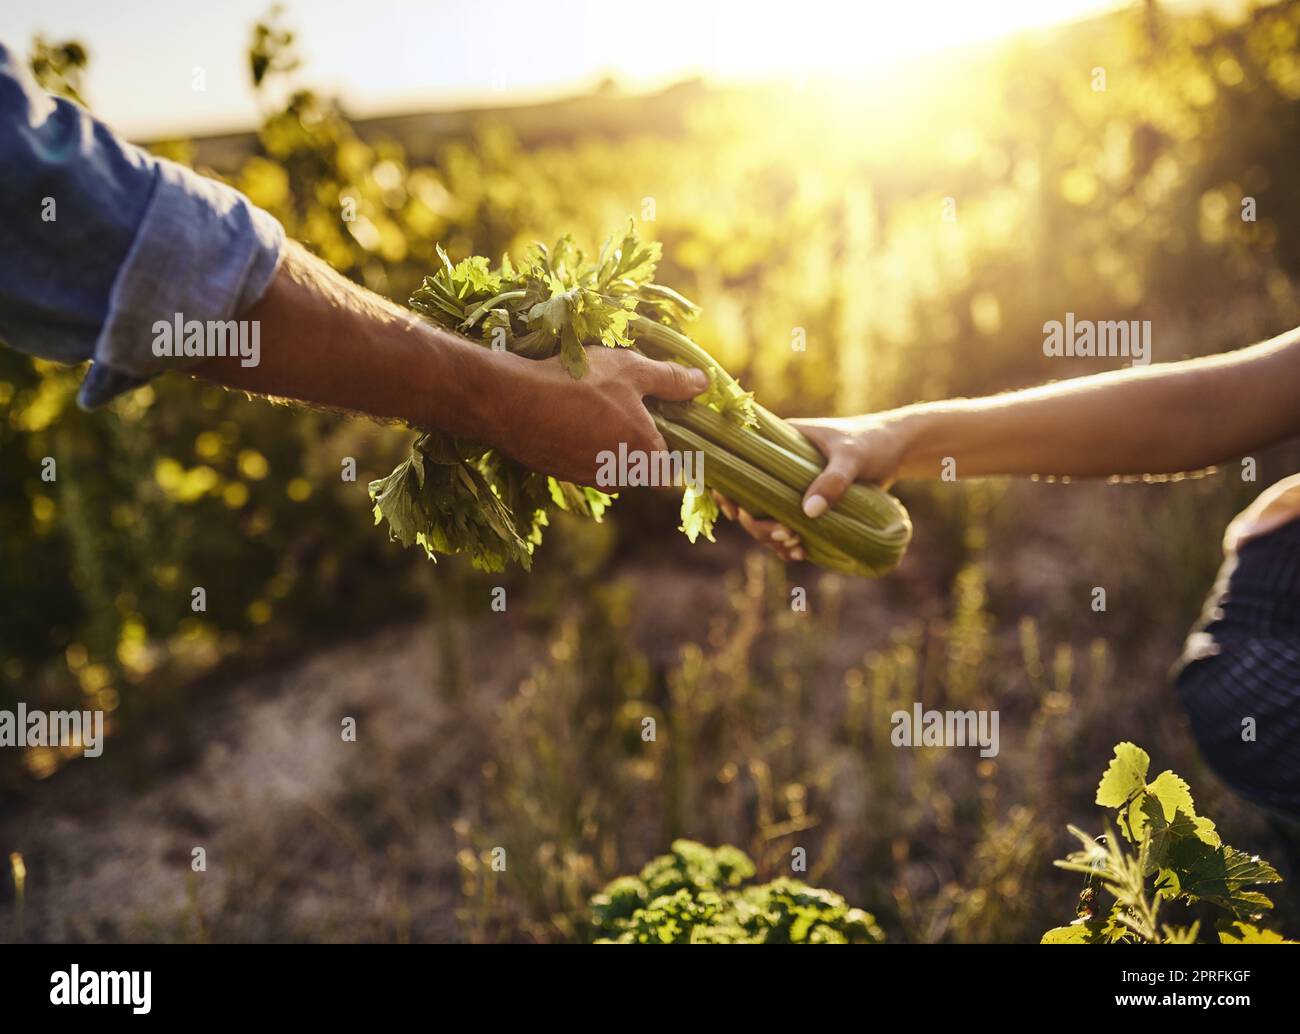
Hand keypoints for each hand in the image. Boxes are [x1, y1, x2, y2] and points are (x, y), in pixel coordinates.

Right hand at [488, 347, 708, 483]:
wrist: (509, 402)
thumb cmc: (577, 383)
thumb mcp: (631, 369)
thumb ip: (671, 379)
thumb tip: (704, 383)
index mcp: (645, 454)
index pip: (673, 465)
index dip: (671, 443)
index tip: (660, 417)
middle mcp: (620, 476)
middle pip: (642, 463)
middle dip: (637, 438)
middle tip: (622, 401)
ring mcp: (588, 478)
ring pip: (611, 462)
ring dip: (608, 439)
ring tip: (592, 402)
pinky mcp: (561, 475)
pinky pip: (583, 460)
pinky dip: (581, 441)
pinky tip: (568, 412)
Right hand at [716, 413, 909, 559]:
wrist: (898, 450)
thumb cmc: (872, 442)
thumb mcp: (852, 457)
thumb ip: (832, 481)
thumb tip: (808, 512)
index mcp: (779, 442)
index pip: (739, 466)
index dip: (729, 491)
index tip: (736, 513)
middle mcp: (779, 466)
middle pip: (750, 500)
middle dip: (758, 525)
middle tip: (784, 535)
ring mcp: (792, 486)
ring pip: (767, 517)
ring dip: (772, 537)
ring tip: (794, 548)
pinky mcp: (809, 503)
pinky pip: (788, 525)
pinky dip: (788, 542)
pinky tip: (799, 553)